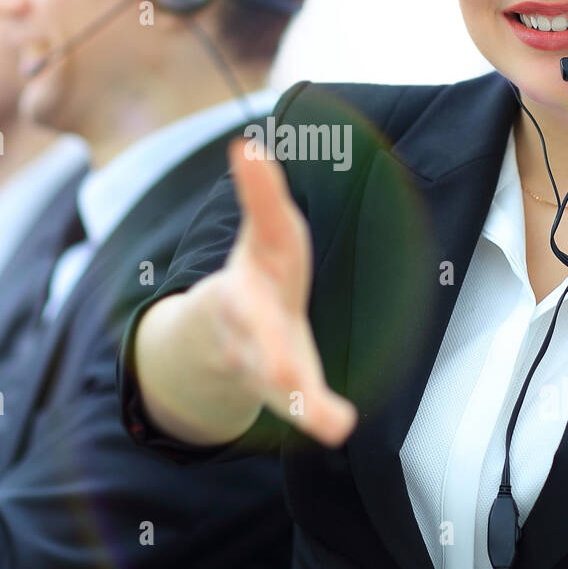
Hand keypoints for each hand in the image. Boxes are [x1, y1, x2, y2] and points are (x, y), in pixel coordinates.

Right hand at [194, 138, 356, 446]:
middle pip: (258, 349)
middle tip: (286, 378)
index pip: (243, 297)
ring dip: (301, 403)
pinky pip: (299, 406)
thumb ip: (259, 192)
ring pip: (278, 387)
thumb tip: (247, 144)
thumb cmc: (260, 269)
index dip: (245, 294)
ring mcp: (261, 365)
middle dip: (271, 362)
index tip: (238, 287)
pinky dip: (317, 416)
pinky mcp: (285, 388)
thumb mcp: (264, 229)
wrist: (228, 326)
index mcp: (240, 293)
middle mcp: (246, 335)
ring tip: (333, 421)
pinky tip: (339, 424)